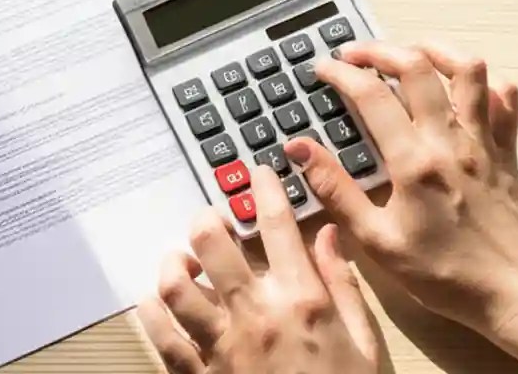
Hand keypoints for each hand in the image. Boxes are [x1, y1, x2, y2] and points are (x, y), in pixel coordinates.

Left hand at [137, 166, 379, 373]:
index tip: (259, 171)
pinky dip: (152, 312)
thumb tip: (330, 235)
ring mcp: (221, 347)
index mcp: (302, 301)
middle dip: (206, 220)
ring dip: (174, 265)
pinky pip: (160, 336)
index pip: (278, 226)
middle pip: (212, 244)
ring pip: (176, 287)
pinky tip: (157, 302)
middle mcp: (256, 315)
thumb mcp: (364, 344)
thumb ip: (344, 286)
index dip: (267, 189)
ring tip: (181, 261)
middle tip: (209, 218)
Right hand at [284, 41, 517, 335]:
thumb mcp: (376, 241)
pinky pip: (505, 100)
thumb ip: (336, 190)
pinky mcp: (507, 151)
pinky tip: (462, 88)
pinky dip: (484, 83)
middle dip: (380, 49)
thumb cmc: (442, 274)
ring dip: (436, 49)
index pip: (372, 95)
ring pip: (468, 69)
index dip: (342, 73)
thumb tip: (300, 149)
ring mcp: (484, 141)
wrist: (511, 293)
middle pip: (417, 65)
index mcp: (414, 161)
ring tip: (409, 52)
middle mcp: (451, 140)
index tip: (322, 69)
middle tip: (356, 54)